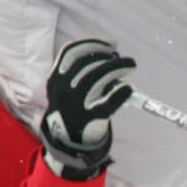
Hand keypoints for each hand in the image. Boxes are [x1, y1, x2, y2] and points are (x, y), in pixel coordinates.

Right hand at [40, 39, 135, 180]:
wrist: (67, 142)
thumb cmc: (74, 108)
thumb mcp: (67, 88)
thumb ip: (82, 70)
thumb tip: (112, 53)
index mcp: (56, 79)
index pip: (71, 52)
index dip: (93, 43)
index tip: (112, 44)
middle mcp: (62, 90)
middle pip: (86, 63)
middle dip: (108, 56)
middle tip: (125, 60)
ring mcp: (74, 105)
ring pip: (95, 78)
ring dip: (117, 67)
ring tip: (130, 65)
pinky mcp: (88, 120)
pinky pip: (107, 103)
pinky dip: (120, 93)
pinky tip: (128, 88)